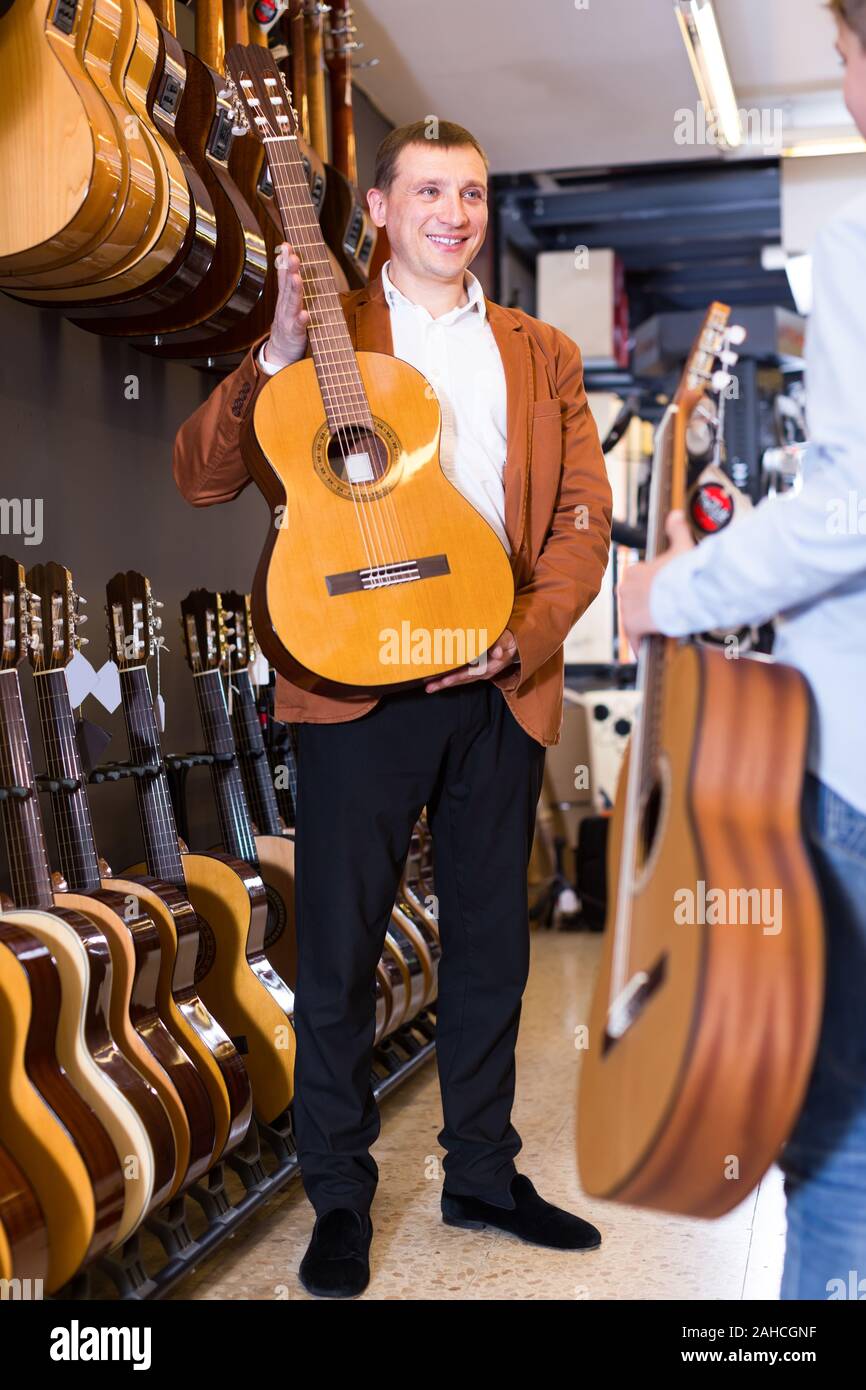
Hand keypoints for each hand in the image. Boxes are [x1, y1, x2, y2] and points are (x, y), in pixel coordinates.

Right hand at [261, 242, 310, 368]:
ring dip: (295, 290)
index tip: (287, 244)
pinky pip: (299, 327)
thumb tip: (284, 258)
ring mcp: (289, 320)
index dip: (285, 260)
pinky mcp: (295, 334)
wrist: (280, 353)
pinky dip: (301, 319)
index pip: (284, 275)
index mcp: (285, 297)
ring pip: (291, 303)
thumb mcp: (285, 300)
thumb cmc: (287, 324)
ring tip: (297, 277)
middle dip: (290, 270)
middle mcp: (285, 306)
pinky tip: (305, 313)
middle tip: (293, 255)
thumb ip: (285, 280)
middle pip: (287, 286)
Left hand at [424, 629, 518, 692]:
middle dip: (444, 684)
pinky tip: (436, 678)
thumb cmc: (509, 641)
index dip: (458, 677)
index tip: (446, 680)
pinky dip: (448, 677)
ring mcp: (478, 672)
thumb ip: (501, 645)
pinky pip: (460, 675)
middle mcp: (482, 673)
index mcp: (489, 667)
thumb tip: (498, 653)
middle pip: (461, 680)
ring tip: (428, 686)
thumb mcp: (508, 641)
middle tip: (429, 687)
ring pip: (459, 679)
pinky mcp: (474, 670)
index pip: (471, 674)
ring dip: (443, 683)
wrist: (514, 647)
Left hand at [618, 510, 694, 650]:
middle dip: (645, 610)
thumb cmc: (684, 570)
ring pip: (634, 620)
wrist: (684, 591)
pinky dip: (640, 645)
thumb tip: (675, 514)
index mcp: (635, 572)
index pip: (636, 585)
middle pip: (633, 604)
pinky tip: (645, 651)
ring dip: (644, 626)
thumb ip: (676, 530)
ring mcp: (627, 608)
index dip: (649, 593)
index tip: (660, 597)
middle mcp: (626, 589)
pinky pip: (635, 638)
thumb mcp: (681, 546)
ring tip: (659, 630)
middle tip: (662, 615)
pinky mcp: (632, 625)